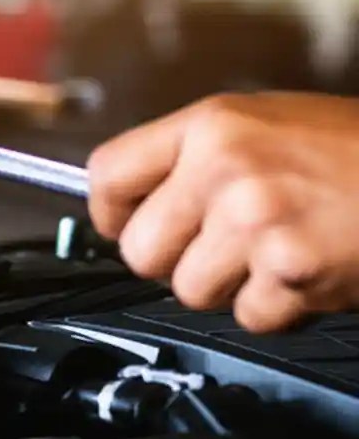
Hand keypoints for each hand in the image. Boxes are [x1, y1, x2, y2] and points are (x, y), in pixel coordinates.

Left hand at [88, 92, 358, 332]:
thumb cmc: (356, 149)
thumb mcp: (265, 122)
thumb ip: (195, 156)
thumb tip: (132, 200)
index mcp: (209, 125)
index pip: (105, 173)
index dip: (109, 210)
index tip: (125, 222)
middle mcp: (224, 168)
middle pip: (137, 248)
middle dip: (172, 259)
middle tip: (217, 247)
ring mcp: (257, 221)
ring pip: (188, 290)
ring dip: (229, 285)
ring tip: (274, 253)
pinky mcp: (293, 270)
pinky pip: (250, 315)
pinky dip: (279, 307)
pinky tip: (308, 270)